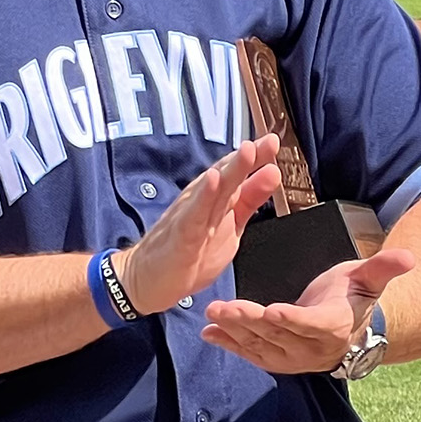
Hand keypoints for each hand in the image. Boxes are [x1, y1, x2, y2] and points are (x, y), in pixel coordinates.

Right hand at [112, 136, 280, 315]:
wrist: (146, 280)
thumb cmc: (188, 254)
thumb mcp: (229, 225)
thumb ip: (249, 199)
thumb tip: (272, 173)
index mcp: (216, 201)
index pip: (236, 175)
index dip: (256, 158)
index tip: (273, 141)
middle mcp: (201, 203)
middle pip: (226, 177)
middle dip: (246, 159)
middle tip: (268, 142)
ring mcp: (189, 217)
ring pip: (212, 190)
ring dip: (229, 170)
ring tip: (246, 151)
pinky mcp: (179, 236)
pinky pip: (192, 214)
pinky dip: (203, 196)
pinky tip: (212, 181)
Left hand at [201, 243, 415, 374]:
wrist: (348, 330)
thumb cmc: (353, 297)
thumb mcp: (368, 279)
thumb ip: (384, 268)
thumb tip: (410, 257)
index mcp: (334, 326)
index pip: (311, 324)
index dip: (292, 319)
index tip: (272, 310)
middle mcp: (312, 348)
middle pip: (278, 334)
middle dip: (250, 321)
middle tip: (225, 307)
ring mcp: (293, 358)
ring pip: (260, 345)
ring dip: (234, 330)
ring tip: (212, 312)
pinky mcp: (276, 360)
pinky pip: (251, 354)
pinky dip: (230, 344)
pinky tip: (210, 332)